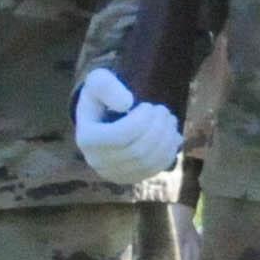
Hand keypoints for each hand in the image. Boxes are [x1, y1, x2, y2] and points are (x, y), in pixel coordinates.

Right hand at [74, 65, 182, 183]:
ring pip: (148, 162)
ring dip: (166, 140)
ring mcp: (113, 173)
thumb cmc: (102, 96)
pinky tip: (172, 136)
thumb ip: (107, 85)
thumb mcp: (99, 81)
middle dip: (158, 129)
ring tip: (170, 121)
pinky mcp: (129, 178)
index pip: (121, 136)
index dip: (143, 120)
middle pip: (137, 151)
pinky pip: (154, 169)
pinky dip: (168, 152)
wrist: (102, 117)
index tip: (149, 106)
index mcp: (87, 138)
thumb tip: (126, 103)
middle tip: (164, 111)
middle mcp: (96, 161)